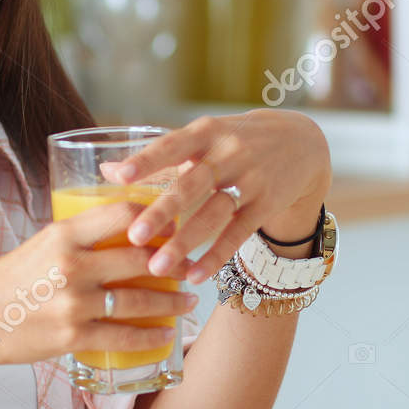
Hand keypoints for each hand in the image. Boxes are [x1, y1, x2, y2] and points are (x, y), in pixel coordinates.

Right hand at [0, 200, 197, 367]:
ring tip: (187, 303)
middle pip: (141, 258)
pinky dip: (150, 337)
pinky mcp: (71, 336)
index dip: (156, 217)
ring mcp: (73, 303)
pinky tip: (165, 335)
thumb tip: (112, 236)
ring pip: (140, 301)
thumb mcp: (35, 246)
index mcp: (62, 234)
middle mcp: (71, 264)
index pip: (123, 214)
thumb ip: (72, 242)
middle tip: (189, 267)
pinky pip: (123, 336)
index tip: (175, 224)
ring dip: (171, 303)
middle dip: (174, 263)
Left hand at [109, 111, 332, 283]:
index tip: (119, 176)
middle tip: (134, 236)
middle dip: (162, 212)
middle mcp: (230, 153)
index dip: (146, 160)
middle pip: (192, 185)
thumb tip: (107, 170)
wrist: (301, 143)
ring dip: (186, 242)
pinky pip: (238, 234)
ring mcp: (251, 179)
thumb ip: (160, 155)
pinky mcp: (266, 204)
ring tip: (158, 267)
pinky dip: (217, 256)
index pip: (172, 144)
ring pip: (214, 214)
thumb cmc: (235, 141)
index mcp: (206, 133)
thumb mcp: (204, 137)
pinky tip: (196, 275)